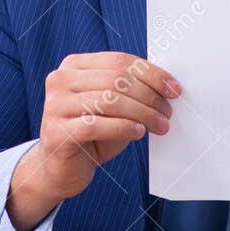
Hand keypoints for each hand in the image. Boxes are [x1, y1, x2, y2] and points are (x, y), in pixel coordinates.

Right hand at [9, 53, 179, 230]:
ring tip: (160, 125)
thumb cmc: (91, 135)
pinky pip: (96, 125)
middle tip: (167, 112)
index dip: (151, 74)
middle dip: (150, 96)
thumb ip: (129, 92)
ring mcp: (55, 105)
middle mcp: (61, 80)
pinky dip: (123, 128)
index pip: (119, 61)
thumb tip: (166, 87)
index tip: (173, 89)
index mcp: (74, 66)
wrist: (61, 169)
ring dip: (143, 113)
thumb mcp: (112, 108)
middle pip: (116, 80)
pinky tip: (138, 133)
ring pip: (109, 101)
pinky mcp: (57, 131)